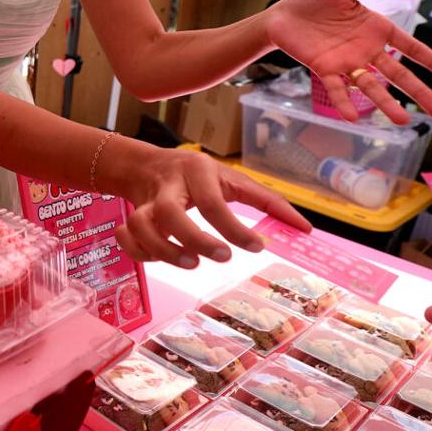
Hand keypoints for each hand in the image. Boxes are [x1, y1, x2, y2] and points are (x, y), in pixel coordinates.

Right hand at [114, 148, 311, 266]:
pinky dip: (139, 252)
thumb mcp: (232, 180)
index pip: (213, 201)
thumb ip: (267, 201)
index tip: (258, 247)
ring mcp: (144, 202)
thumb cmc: (198, 176)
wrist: (145, 166)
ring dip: (163, 250)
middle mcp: (167, 185)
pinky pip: (126, 237)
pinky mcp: (130, 217)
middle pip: (169, 213)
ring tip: (191, 264)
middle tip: (221, 257)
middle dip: (195, 239)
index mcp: (197, 170)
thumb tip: (305, 229)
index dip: (234, 228)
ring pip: (141, 226)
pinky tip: (158, 259)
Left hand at [264, 0, 431, 123]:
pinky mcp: (323, 69)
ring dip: (386, 104)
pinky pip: (337, 88)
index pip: (412, 49)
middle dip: (420, 92)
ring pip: (371, 87)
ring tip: (402, 122)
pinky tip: (353, 117)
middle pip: (399, 75)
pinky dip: (344, 102)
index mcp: (377, 30)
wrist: (283, 13)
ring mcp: (346, 63)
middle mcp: (366, 51)